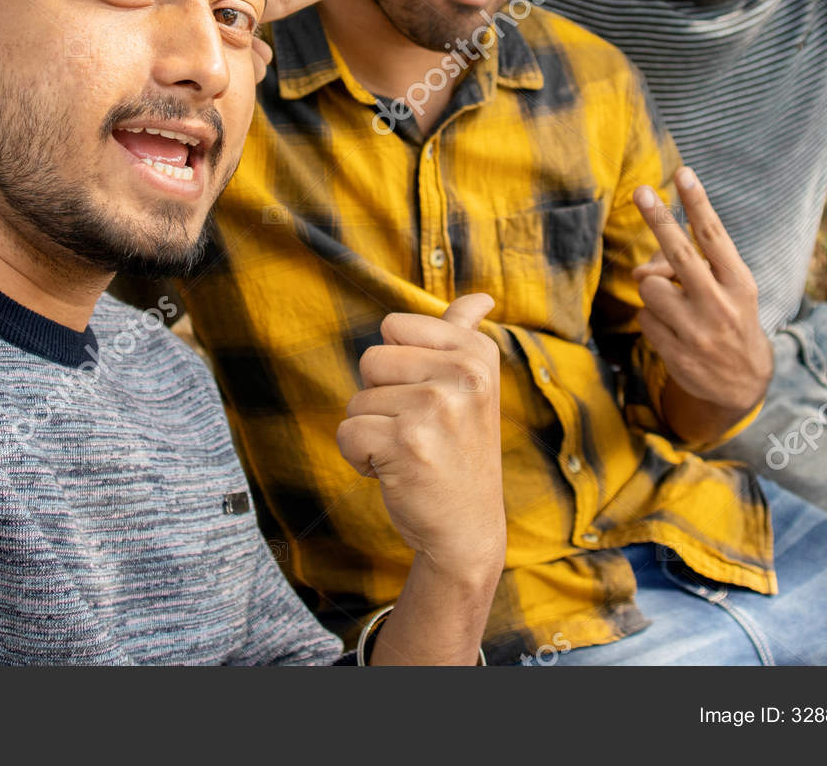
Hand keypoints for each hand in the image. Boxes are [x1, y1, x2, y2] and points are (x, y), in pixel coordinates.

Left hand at [336, 293, 505, 581]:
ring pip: (357, 399)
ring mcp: (436, 408)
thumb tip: (480, 298)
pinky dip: (359, 458)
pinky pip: (347, 432)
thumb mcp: (474, 389)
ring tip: (409, 453)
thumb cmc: (460, 452)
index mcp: (477, 354)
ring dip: (371, 431)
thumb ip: (465, 336)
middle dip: (380, 398)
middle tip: (417, 430)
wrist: (467, 529)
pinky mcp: (406, 444)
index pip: (394, 326)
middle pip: (371, 359)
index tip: (429, 396)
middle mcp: (463, 376)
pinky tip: (394, 473)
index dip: (397, 366)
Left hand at [631, 168, 772, 438]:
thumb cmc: (731, 319)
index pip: (713, 236)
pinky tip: (673, 330)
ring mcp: (697, 330)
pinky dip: (652, 318)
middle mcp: (720, 303)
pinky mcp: (677, 353)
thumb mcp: (727, 290)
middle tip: (638, 191)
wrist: (744, 382)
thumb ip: (691, 268)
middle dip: (656, 218)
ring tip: (675, 304)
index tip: (683, 173)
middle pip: (678, 252)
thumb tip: (641, 267)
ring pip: (650, 286)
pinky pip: (644, 317)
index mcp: (738, 282)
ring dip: (654, 289)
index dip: (697, 203)